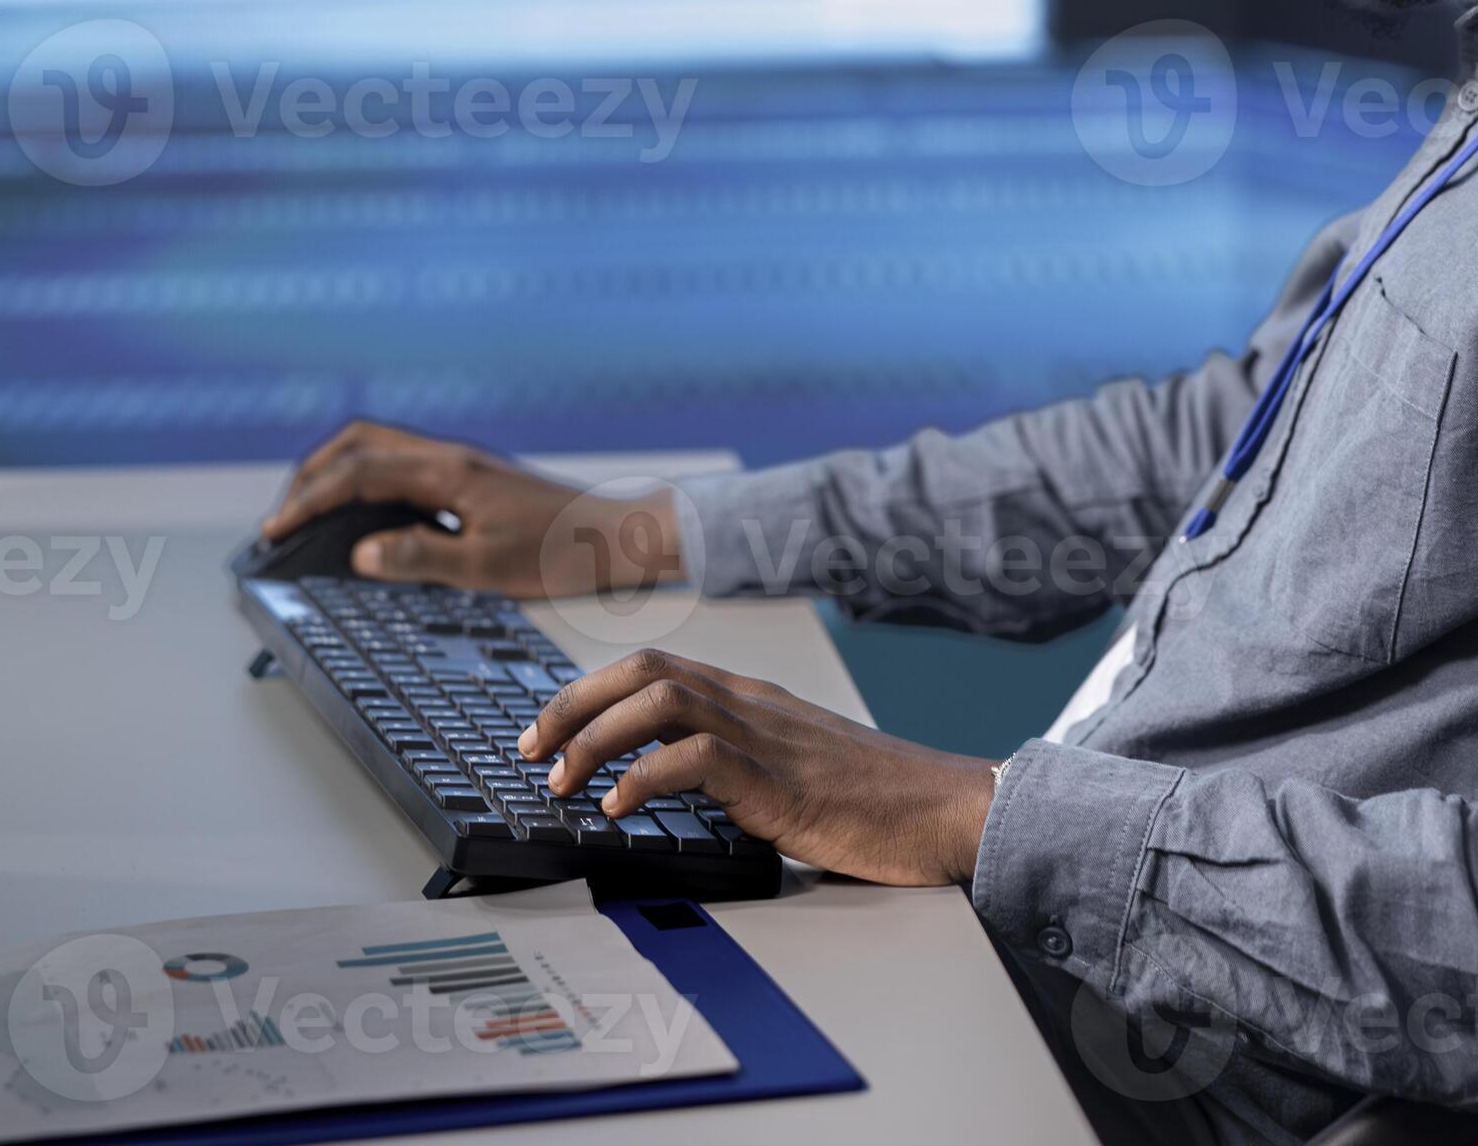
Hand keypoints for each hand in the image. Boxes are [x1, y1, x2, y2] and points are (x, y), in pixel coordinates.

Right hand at [261, 420, 686, 594]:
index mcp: (446, 471)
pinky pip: (404, 465)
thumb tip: (359, 554)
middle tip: (283, 514)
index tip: (276, 528)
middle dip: (312, 473)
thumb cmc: (562, 552)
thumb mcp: (486, 566)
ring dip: (339, 472)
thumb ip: (420, 557)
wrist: (620, 535)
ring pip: (381, 449)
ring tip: (312, 511)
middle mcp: (449, 457)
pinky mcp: (473, 478)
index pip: (356, 472)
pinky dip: (370, 481)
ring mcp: (461, 464)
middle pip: (360, 443)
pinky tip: (369, 518)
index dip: (308, 499)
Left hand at [518, 648, 996, 885]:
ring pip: (659, 698)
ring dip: (595, 736)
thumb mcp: (789, 770)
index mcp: (750, 698)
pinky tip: (618, 809)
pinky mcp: (780, 778)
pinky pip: (696, 757)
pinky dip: (644, 777)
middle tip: (529, 749)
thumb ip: (735, 765)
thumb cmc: (876, 800)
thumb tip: (669, 788)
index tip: (544, 730)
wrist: (948, 808)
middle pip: (642, 670)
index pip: (653, 668)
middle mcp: (750, 703)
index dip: (587, 692)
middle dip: (572, 704)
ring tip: (562, 780)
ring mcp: (766, 735)